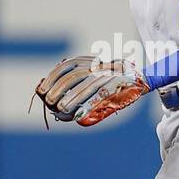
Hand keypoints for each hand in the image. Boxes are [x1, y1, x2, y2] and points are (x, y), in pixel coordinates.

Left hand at [32, 55, 148, 127]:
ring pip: (86, 87)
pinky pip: (101, 97)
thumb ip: (73, 82)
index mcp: (87, 62)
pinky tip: (79, 116)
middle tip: (50, 102)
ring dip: (72, 100)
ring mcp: (107, 76)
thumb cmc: (108, 80)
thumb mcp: (90, 75)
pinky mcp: (117, 86)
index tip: (41, 89)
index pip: (65, 67)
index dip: (51, 78)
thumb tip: (51, 97)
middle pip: (73, 78)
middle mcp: (96, 67)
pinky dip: (89, 107)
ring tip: (61, 109)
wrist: (137, 79)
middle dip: (58, 90)